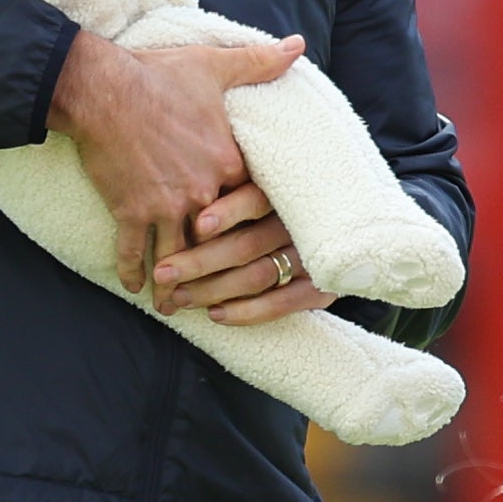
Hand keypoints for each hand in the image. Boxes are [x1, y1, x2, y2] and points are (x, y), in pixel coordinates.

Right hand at [48, 32, 305, 290]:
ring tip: (173, 305)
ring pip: (177, 255)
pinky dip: (133, 271)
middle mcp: (203, 192)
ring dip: (175, 283)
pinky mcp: (130, 211)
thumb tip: (297, 45)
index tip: (257, 242)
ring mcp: (166, 205)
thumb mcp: (216, 66)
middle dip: (219, 270)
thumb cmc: (159, 76)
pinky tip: (133, 287)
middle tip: (222, 294)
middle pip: (218, 241)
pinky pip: (134, 251)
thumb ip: (260, 63)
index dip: (251, 223)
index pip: (249, 204)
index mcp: (227, 162)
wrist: (101, 88)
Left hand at [153, 183, 338, 323]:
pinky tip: (215, 314)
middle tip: (163, 272)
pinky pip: (281, 304)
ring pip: (257, 276)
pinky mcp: (319, 290)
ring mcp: (312, 260)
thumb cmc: (272, 210)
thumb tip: (180, 195)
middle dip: (199, 261)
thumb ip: (229, 187)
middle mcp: (302, 226)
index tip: (197, 226)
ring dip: (213, 289)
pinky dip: (247, 312)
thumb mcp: (256, 187)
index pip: (256, 199)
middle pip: (247, 244)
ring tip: (179, 296)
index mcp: (286, 194)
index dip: (228, 212)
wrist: (339, 234)